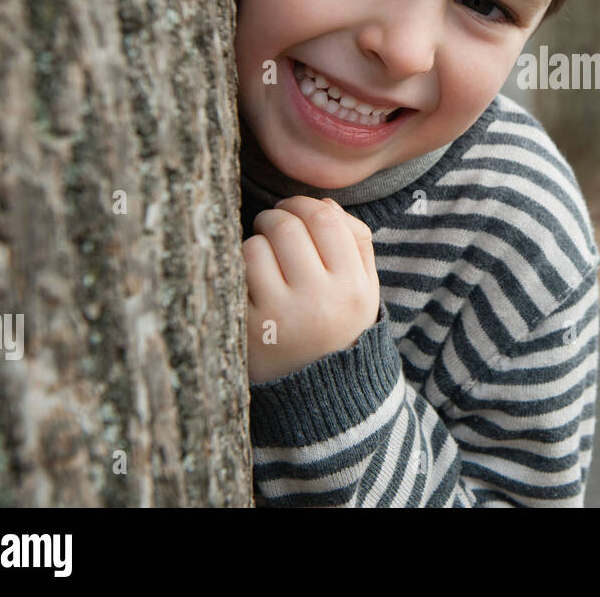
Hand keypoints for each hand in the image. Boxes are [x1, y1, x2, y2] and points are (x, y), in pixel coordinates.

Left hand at [244, 196, 380, 382]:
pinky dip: (239, 269)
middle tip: (272, 226)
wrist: (318, 397)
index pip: (325, 219)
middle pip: (288, 228)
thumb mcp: (364, 290)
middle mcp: (319, 300)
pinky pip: (235, 275)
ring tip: (262, 255)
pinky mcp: (247, 330)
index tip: (294, 209)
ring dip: (256, 242)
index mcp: (353, 287)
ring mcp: (280, 317)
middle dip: (276, 217)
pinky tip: (249, 280)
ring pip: (256, 247)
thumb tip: (322, 203)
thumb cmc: (339, 328)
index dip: (304, 205)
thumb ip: (355, 243)